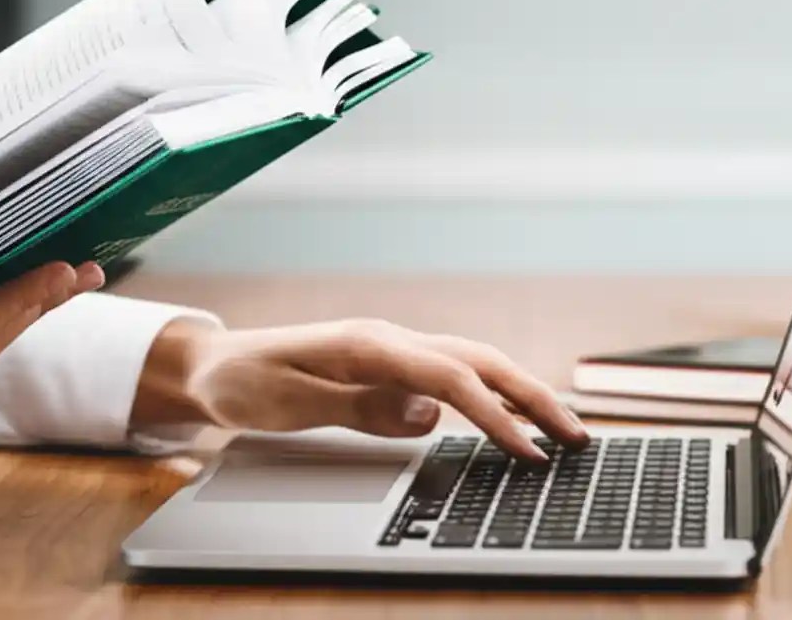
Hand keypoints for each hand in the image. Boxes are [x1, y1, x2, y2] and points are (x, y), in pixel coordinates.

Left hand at [133, 318, 588, 461]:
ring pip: (473, 363)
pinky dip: (491, 392)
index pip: (450, 378)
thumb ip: (360, 405)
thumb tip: (430, 412)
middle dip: (532, 398)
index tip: (529, 452)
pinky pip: (453, 373)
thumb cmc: (244, 383)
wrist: (214, 363)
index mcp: (368, 345)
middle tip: (577, 437)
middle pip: (478, 362)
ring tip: (560, 427)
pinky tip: (509, 413)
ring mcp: (392, 348)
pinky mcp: (390, 363)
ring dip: (520, 393)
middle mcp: (389, 339)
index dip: (495, 416)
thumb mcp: (290, 401)